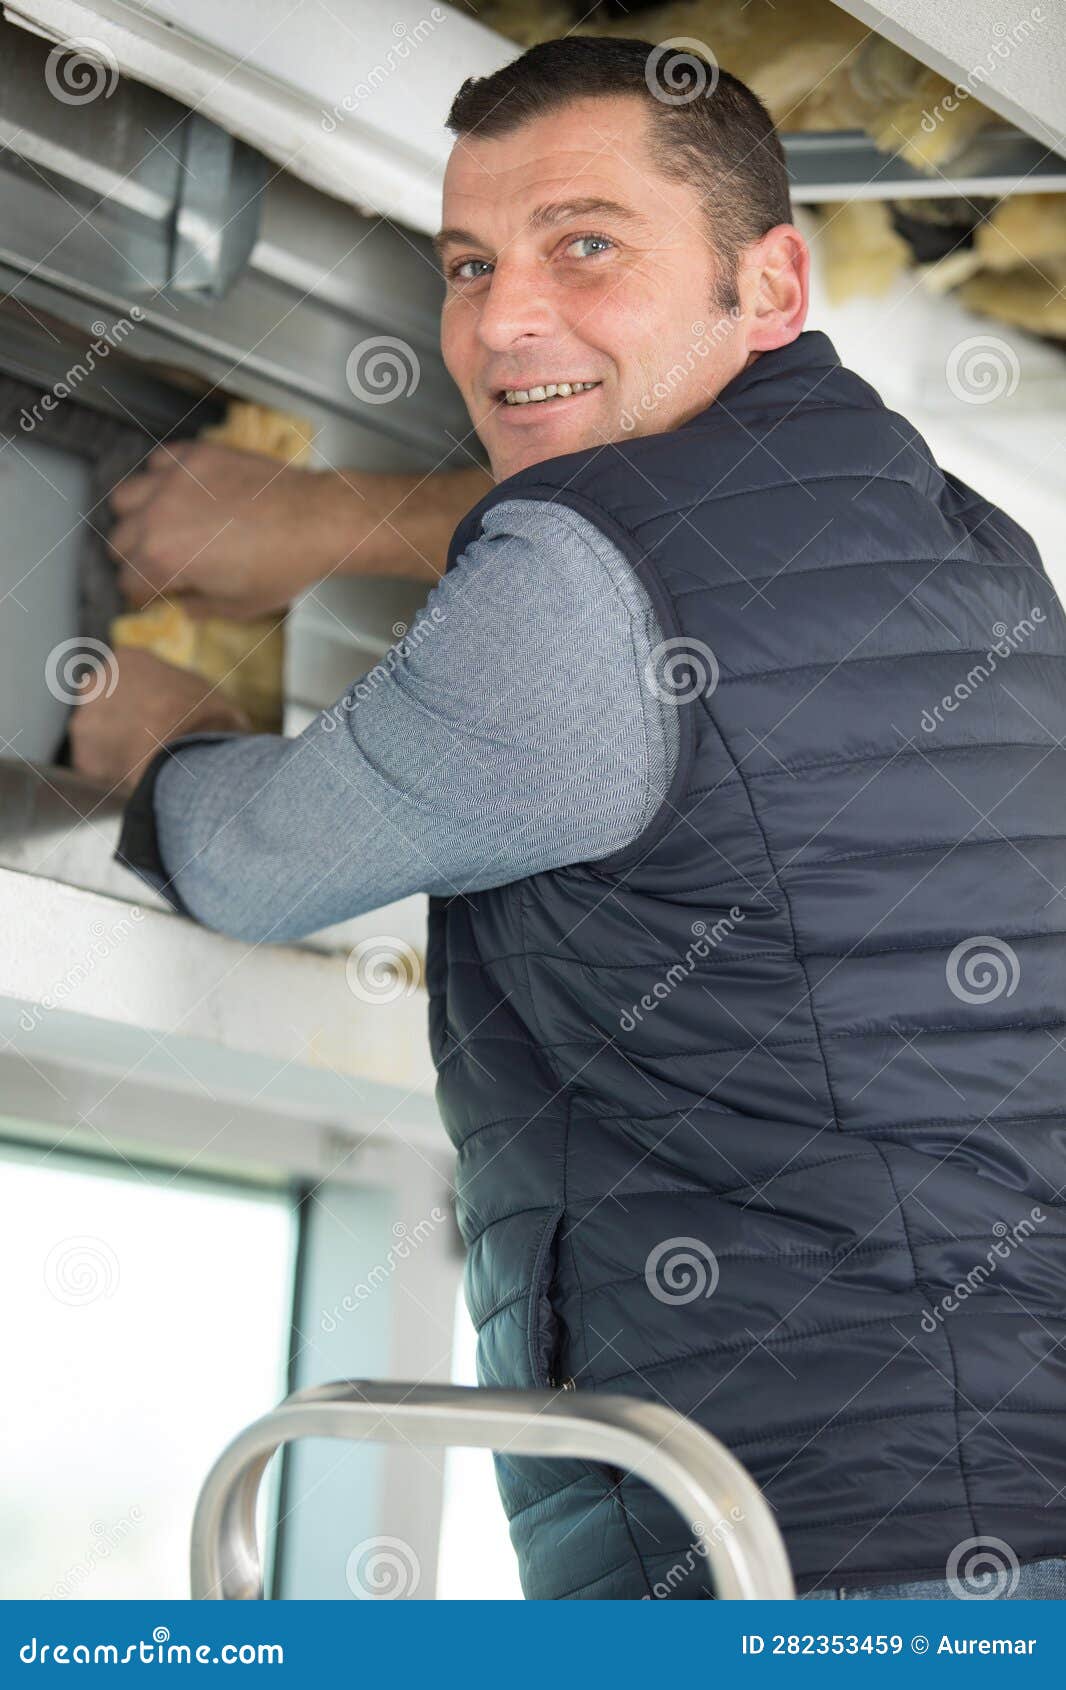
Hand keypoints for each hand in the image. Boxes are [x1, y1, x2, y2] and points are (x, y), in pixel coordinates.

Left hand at [69, 646, 250, 793]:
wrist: (194, 753)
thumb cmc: (206, 717)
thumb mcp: (199, 688)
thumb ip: (173, 688)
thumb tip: (178, 700)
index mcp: (127, 659)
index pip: (125, 676)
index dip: (141, 699)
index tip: (154, 715)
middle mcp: (96, 683)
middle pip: (102, 703)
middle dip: (119, 720)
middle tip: (147, 740)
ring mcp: (86, 720)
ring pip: (97, 736)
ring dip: (115, 748)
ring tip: (146, 763)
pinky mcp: (84, 757)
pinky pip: (99, 768)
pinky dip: (114, 775)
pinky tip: (139, 779)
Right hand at [109, 443, 340, 618]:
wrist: (317, 520)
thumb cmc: (283, 568)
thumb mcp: (238, 606)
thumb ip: (198, 607)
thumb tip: (181, 606)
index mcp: (163, 559)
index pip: (128, 582)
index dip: (143, 595)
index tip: (155, 595)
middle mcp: (157, 516)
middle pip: (118, 542)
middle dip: (135, 558)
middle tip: (159, 564)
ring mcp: (174, 480)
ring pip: (125, 497)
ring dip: (136, 515)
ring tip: (161, 524)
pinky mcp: (194, 455)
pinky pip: (157, 462)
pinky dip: (161, 477)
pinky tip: (181, 491)